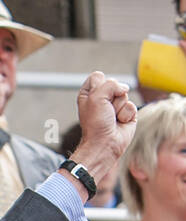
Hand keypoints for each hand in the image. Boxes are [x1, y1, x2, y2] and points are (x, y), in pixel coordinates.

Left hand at [68, 71, 136, 189]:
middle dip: (111, 97)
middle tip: (105, 111)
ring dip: (118, 107)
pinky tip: (120, 122)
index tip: (95, 100)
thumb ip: (110, 84)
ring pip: (124, 94)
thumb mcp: (96, 97)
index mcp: (89, 93)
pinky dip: (126, 114)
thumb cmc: (96, 124)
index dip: (100, 86)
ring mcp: (115, 105)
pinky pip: (131, 105)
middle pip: (114, 84)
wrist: (105, 144)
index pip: (98, 76)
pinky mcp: (127, 113)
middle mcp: (102, 98)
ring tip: (112, 118)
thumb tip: (124, 88)